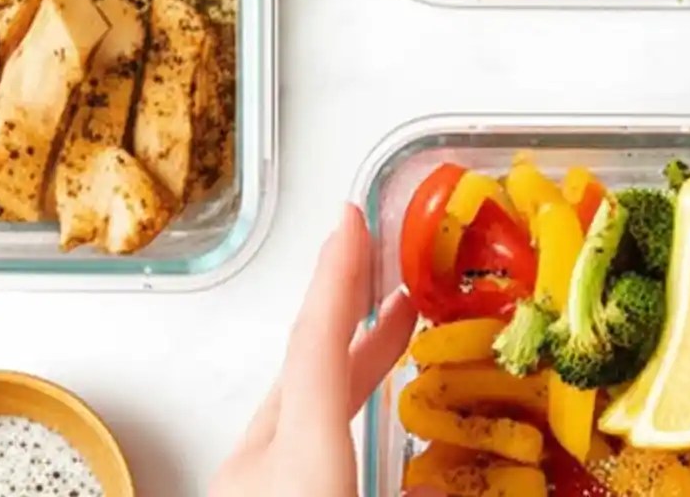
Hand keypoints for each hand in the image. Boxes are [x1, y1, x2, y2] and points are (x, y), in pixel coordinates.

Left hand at [210, 205, 418, 496]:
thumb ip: (422, 493)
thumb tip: (446, 480)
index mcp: (301, 468)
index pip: (319, 349)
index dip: (338, 278)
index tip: (350, 221)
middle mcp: (258, 468)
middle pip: (305, 365)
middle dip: (349, 303)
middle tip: (381, 256)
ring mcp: (242, 485)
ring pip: (296, 403)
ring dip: (346, 357)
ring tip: (388, 330)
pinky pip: (286, 437)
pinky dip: (326, 405)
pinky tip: (347, 416)